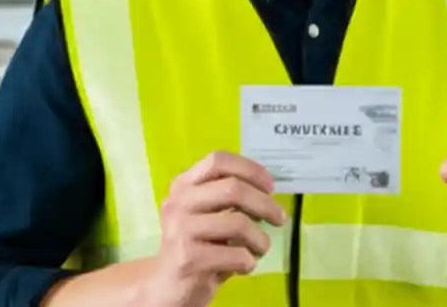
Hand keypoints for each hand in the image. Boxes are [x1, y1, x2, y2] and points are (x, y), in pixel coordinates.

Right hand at [141, 151, 286, 306]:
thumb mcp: (210, 214)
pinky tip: (244, 266)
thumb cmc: (198, 245)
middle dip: (265, 204)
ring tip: (261, 249)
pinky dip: (249, 261)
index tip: (270, 187)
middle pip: (233, 189)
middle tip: (280, 219)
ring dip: (260, 239)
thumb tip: (269, 191)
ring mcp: (180, 230)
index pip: (219, 160)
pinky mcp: (187, 258)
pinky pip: (235, 254)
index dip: (251, 169)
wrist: (166, 286)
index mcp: (184, 185)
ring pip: (238, 222)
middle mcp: (178, 202)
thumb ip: (231, 197)